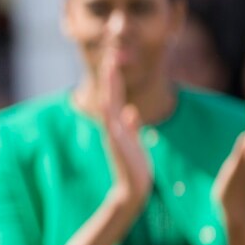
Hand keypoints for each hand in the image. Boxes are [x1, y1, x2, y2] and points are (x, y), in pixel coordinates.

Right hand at [99, 54, 151, 214]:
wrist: (134, 186)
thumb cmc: (135, 167)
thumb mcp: (135, 142)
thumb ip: (132, 126)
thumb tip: (132, 112)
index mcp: (118, 125)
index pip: (114, 98)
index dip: (113, 81)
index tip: (113, 63)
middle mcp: (113, 126)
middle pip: (110, 97)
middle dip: (110, 78)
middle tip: (111, 58)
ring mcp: (113, 133)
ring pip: (109, 104)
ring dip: (110, 87)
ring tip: (111, 68)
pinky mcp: (116, 142)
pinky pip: (112, 121)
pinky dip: (111, 108)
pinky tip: (110, 97)